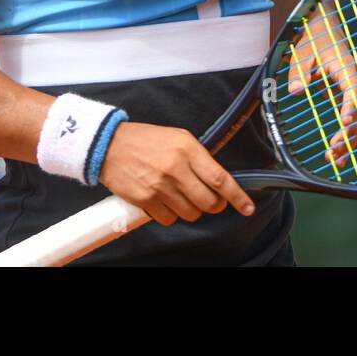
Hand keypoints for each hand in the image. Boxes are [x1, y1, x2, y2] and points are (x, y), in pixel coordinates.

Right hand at [96, 122, 255, 225]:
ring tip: (180, 195)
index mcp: (188, 149)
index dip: (237, 197)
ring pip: (191, 213)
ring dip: (190, 209)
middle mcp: (176, 168)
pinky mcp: (146, 200)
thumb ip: (199, 157)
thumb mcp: (178, 138)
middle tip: (209, 200)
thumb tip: (217, 180)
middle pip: (208, 202)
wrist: (109, 145)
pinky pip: (169, 219)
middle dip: (213, 205)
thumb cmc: (146, 140)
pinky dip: (170, 214)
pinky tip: (163, 200)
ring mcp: (160, 186)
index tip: (247, 207)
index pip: (220, 178)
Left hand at [285, 21, 356, 170]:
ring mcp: (355, 89)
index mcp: (347, 67)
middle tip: (333, 151)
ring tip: (336, 161)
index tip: (345, 122)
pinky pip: (355, 119)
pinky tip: (339, 153)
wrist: (323, 26)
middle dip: (350, 133)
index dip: (352, 106)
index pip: (354, 89)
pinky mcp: (349, 96)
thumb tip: (295, 90)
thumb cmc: (313, 39)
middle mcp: (356, 80)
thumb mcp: (302, 53)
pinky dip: (349, 136)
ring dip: (351, 140)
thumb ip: (299, 71)